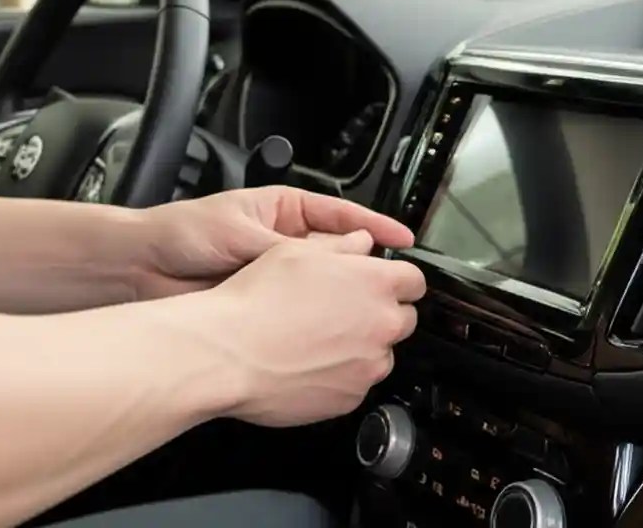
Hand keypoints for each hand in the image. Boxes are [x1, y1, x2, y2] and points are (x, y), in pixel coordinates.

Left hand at [133, 187, 413, 299]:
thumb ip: (291, 249)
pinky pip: (296, 313)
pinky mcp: (262, 306)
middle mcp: (283, 243)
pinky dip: (311, 321)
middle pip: (336, 255)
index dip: (375, 229)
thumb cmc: (182, 232)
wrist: (139, 269)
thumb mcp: (243, 231)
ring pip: (319, 288)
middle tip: (389, 283)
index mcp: (283, 211)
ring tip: (361, 308)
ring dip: (336, 298)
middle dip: (362, 269)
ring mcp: (274, 277)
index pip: (341, 217)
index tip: (404, 241)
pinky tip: (326, 328)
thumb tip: (339, 256)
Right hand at [197, 230, 425, 426]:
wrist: (228, 355)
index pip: (415, 281)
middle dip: (381, 313)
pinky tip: (308, 364)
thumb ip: (341, 246)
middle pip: (403, 319)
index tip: (382, 283)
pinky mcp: (350, 399)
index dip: (396, 280)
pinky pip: (357, 384)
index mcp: (375, 284)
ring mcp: (368, 367)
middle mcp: (381, 326)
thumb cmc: (256, 301)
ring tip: (318, 340)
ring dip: (362, 347)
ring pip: (380, 354)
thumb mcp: (297, 252)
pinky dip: (341, 375)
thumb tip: (362, 243)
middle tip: (342, 310)